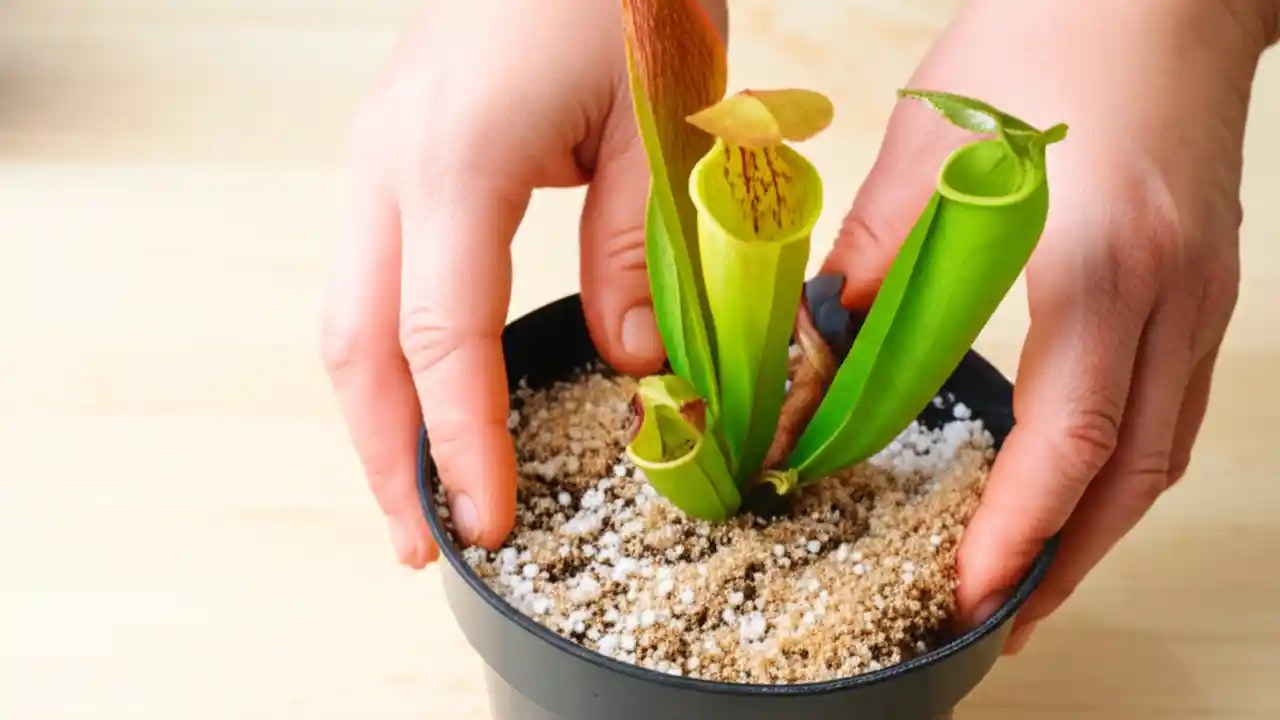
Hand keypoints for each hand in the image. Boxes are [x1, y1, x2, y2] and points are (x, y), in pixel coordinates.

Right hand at [321, 1, 725, 566]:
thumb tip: (630, 367)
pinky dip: (390, 353)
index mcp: (454, 160)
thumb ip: (636, 253)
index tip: (488, 522)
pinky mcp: (393, 153)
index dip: (463, 441)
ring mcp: (377, 154)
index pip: (441, 337)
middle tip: (426, 544)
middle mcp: (388, 163)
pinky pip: (371, 274)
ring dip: (377, 411)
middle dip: (385, 454)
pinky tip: (426, 393)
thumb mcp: (656, 126)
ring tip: (420, 489)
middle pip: (356, 343)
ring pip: (349, 312)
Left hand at [825, 0, 1275, 651]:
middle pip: (1129, 474)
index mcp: (1094, 262)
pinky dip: (1120, 469)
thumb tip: (824, 340)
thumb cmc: (1047, 39)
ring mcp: (1201, 293)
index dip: (1018, 533)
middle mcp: (1166, 294)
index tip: (967, 595)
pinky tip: (1071, 485)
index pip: (1067, 438)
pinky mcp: (1204, 282)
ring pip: (1160, 452)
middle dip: (1062, 563)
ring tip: (1025, 576)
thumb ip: (878, 252)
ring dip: (1095, 529)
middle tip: (991, 618)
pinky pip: (1171, 405)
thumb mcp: (934, 144)